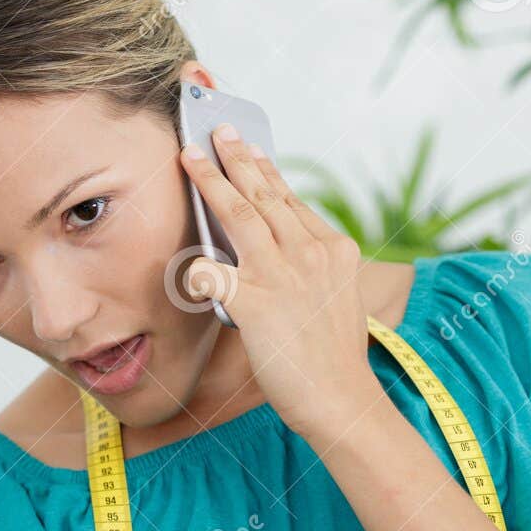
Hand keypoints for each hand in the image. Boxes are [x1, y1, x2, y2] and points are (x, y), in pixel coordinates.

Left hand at [178, 125, 379, 436]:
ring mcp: (282, 274)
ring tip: (191, 156)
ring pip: (239, 214)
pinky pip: (211, 273)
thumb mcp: (336, 297)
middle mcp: (309, 253)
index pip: (291, 200)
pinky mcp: (255, 303)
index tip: (250, 148)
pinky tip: (188, 268)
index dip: (266, 172)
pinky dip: (195, 268)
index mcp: (333, 250)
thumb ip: (311, 268)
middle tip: (217, 131)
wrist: (341, 399)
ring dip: (211, 180)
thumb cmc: (333, 358)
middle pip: (265, 194)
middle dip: (236, 158)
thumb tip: (279, 250)